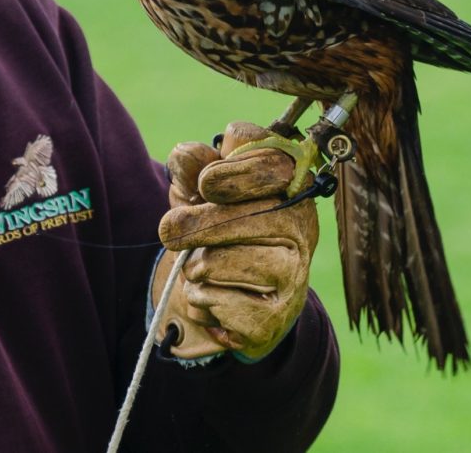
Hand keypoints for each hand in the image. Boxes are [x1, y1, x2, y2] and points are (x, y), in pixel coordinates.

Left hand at [152, 121, 318, 360]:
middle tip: (169, 231)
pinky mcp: (275, 317)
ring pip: (220, 264)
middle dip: (196, 226)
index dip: (236, 174)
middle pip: (243, 219)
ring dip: (195, 268)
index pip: (272, 168)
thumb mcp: (201, 191)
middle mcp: (301, 227)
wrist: (236, 296)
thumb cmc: (219, 227)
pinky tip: (211, 297)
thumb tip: (185, 154)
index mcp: (288, 185)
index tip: (204, 184)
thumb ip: (193, 168)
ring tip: (200, 268)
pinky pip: (217, 302)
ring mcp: (294, 274)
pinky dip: (200, 299)